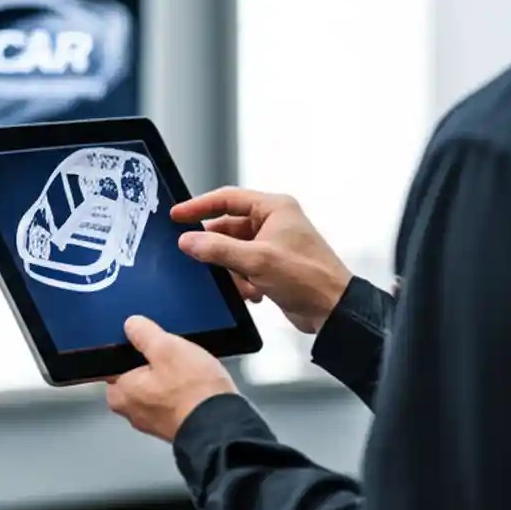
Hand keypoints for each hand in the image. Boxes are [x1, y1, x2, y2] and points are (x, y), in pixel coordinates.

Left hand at [106, 316, 238, 442]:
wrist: (222, 426)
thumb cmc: (192, 393)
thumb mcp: (166, 347)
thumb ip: (143, 333)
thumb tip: (132, 325)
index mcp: (120, 392)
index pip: (114, 362)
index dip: (133, 348)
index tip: (148, 342)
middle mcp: (131, 410)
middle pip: (137, 374)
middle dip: (154, 363)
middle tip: (173, 356)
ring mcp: (153, 420)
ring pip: (157, 386)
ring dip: (171, 377)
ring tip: (189, 372)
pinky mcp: (173, 424)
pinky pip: (173, 400)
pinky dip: (183, 392)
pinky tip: (196, 386)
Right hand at [172, 187, 351, 333]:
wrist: (333, 310)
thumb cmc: (309, 277)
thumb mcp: (256, 260)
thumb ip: (217, 249)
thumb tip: (188, 240)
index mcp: (274, 208)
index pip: (227, 199)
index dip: (199, 206)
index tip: (177, 216)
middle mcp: (274, 222)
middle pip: (228, 228)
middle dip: (218, 249)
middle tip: (199, 258)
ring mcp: (273, 244)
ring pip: (234, 251)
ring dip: (233, 270)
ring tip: (243, 282)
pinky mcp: (273, 266)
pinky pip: (244, 267)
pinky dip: (243, 281)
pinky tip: (254, 292)